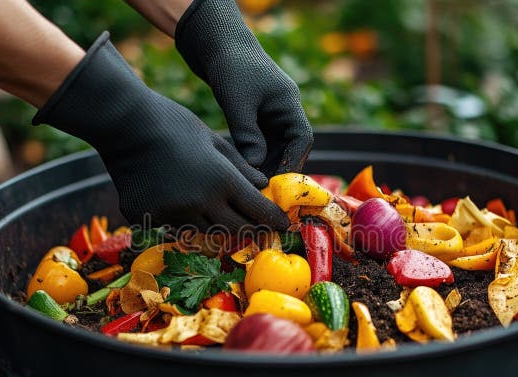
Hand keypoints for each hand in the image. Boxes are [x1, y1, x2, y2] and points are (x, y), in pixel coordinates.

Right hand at [33, 32, 287, 231]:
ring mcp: (171, 214)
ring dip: (215, 225)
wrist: (123, 122)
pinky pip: (172, 226)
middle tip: (257, 226)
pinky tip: (180, 203)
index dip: (273, 220)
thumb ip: (241, 166)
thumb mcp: (214, 140)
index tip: (284, 226)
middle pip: (234, 229)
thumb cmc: (173, 123)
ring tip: (220, 215)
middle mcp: (200, 203)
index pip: (257, 210)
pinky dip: (182, 219)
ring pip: (204, 232)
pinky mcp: (146, 217)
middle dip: (249, 228)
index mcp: (221, 181)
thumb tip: (263, 185)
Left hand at [175, 0, 312, 176]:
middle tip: (262, 191)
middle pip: (290, 148)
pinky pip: (259, 145)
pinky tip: (240, 172)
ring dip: (264, 167)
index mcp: (288, 103)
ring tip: (250, 186)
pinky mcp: (255, 119)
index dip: (293, 162)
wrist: (215, 43)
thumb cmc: (230, 65)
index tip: (279, 183)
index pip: (302, 139)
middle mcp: (283, 111)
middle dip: (277, 170)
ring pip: (274, 149)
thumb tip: (255, 168)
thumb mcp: (238, 102)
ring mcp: (270, 115)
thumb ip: (248, 135)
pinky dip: (252, 158)